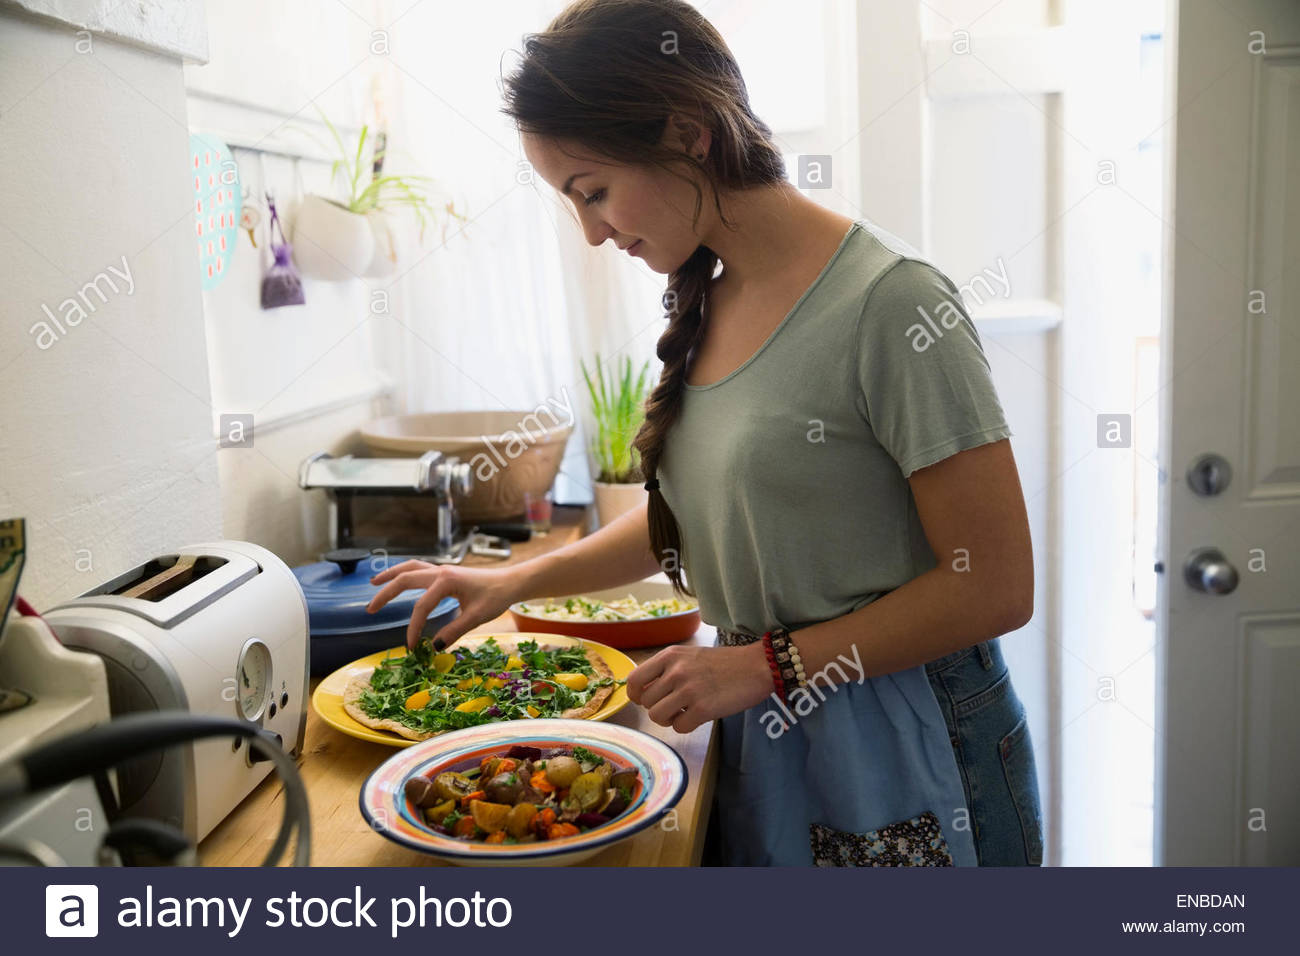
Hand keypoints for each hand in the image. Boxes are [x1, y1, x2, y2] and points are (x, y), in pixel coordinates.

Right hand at [365, 560, 523, 650]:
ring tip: (373, 583)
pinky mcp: (445, 573)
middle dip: (386, 594)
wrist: (511, 582)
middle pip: (405, 579)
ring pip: (409, 568)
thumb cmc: (497, 597)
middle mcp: (441, 571)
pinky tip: (397, 579)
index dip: (412, 627)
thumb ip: (453, 631)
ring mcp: (442, 570)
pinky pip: (418, 568)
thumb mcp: (476, 617)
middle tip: (369, 610)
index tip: (409, 646)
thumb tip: (432, 646)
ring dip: (391, 575)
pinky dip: (404, 572)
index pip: (421, 606)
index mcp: (447, 581)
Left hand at [625, 641, 773, 733]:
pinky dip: (686, 726)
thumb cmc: (724, 663)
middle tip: (675, 706)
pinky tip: (698, 716)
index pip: (634, 680)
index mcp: (670, 655)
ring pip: (657, 717)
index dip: (636, 695)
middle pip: (645, 702)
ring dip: (669, 719)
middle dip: (658, 708)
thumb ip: (667, 669)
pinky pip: (678, 728)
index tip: (645, 700)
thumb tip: (643, 693)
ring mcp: (688, 690)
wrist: (757, 666)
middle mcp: (675, 671)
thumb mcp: (689, 656)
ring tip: (684, 712)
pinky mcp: (703, 708)